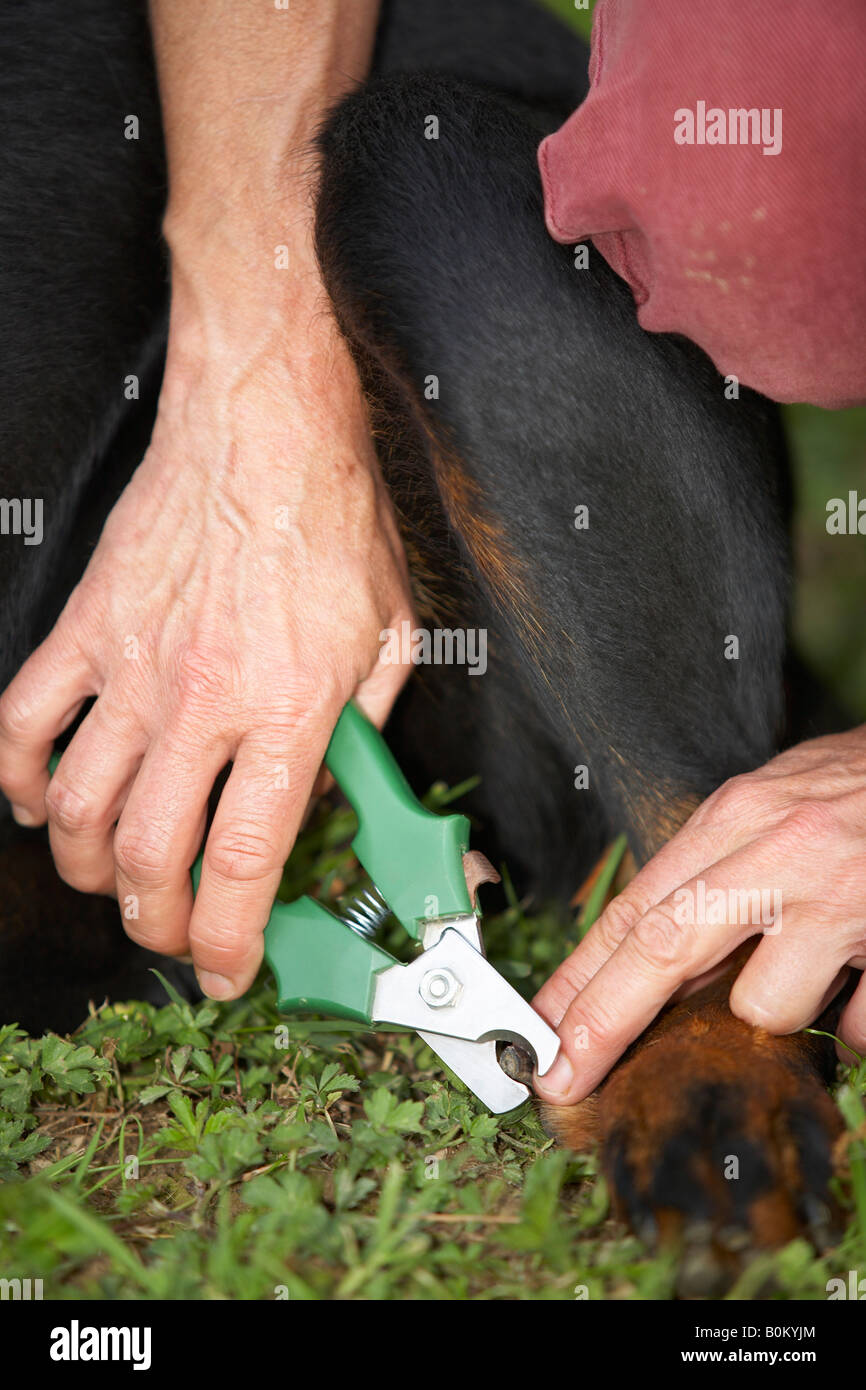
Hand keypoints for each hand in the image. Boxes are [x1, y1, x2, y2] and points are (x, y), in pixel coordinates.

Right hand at [0, 267, 413, 999]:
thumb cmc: (331, 516)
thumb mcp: (390, 634)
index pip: (242, 861)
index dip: (227, 940)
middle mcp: (201, 701)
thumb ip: (364, 730)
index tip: (227, 971)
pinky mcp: (88, 628)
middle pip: (147, 854)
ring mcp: (131, 666)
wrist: (264, 422)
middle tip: (173, 933)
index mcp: (288, 709)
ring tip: (113, 883)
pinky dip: (19, 779)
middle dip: (154, 923)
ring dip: (86, 868)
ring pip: (77, 807)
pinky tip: (39, 802)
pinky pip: (25, 723)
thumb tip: (336, 793)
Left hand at [533, 727, 865, 1102]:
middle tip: (564, 1077)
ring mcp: (842, 902)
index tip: (542, 1032)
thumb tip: (651, 955)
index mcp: (741, 816)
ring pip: (767, 1005)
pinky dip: (856, 1018)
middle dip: (604, 1021)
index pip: (636, 907)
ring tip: (822, 964)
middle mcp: (783, 852)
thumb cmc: (862, 790)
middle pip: (664, 948)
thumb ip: (719, 868)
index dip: (579, 979)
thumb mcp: (775, 805)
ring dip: (781, 1008)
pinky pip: (855, 1028)